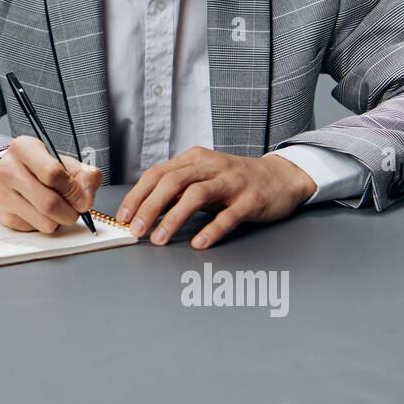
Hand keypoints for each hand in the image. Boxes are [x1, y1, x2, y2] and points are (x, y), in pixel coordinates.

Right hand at [0, 136, 103, 233]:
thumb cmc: (37, 166)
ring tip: (59, 210)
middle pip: (49, 203)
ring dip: (60, 221)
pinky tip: (42, 212)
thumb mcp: (62, 161)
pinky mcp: (3, 215)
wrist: (7, 173)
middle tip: (75, 210)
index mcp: (24, 148)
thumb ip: (83, 175)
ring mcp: (2, 194)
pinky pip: (35, 229)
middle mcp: (8, 170)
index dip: (73, 190)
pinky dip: (46, 224)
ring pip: (44, 222)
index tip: (83, 199)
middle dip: (70, 212)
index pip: (52, 173)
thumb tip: (86, 199)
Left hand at [117, 147, 316, 249]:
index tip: (123, 216)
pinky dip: (212, 229)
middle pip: (172, 182)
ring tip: (160, 239)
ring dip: (174, 218)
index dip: (137, 195)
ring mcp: (232, 181)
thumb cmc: (234, 180)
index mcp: (193, 159)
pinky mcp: (251, 199)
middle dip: (149, 207)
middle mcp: (210, 166)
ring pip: (196, 195)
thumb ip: (175, 190)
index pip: (157, 174)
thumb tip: (143, 211)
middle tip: (136, 230)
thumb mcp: (202, 178)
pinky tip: (199, 243)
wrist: (280, 176)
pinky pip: (228, 215)